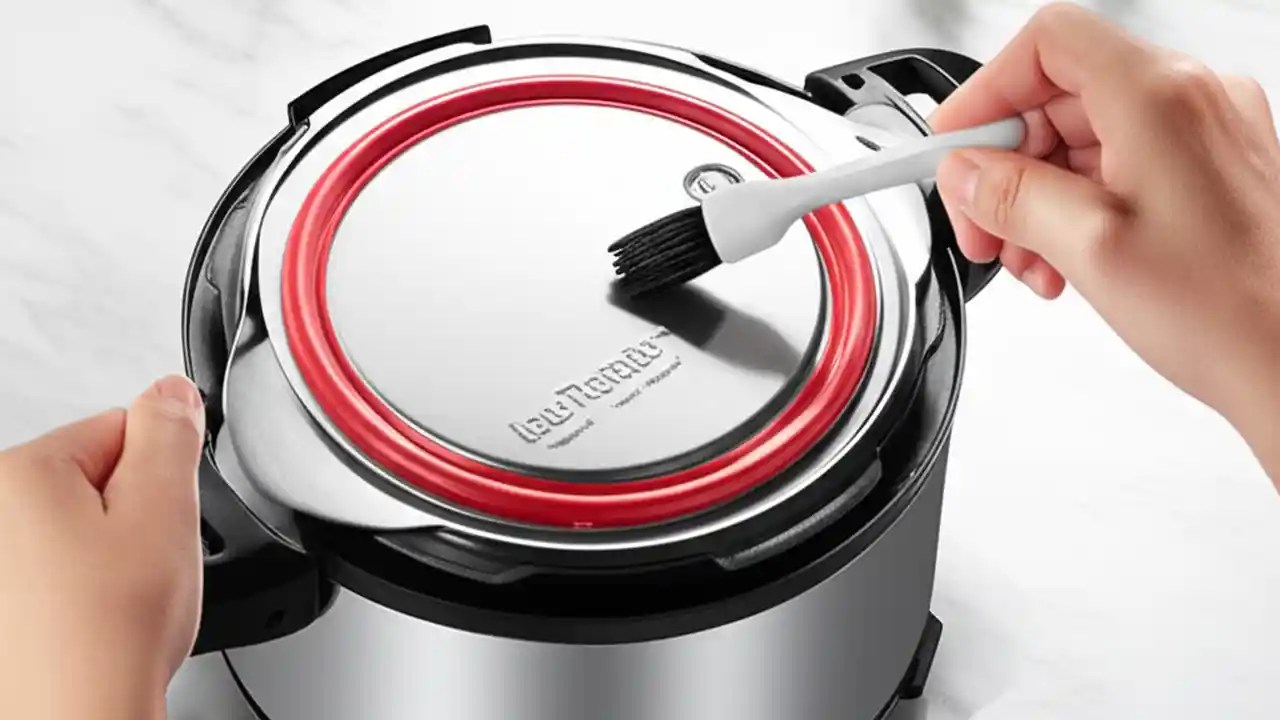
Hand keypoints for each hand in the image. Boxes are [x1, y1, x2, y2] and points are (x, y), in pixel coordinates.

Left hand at [0, 375, 204, 718]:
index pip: (121, 429)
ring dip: (109, 563)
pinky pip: (56, 580)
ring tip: (119, 606)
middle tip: (143, 570)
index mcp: (17, 475)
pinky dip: (82, 599)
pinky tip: (95, 628)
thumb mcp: (164, 511)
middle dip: (133, 520)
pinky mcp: (6, 608)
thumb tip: (170, 392)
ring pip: (79, 536)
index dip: (162, 476)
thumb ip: (171, 436)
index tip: (162, 522)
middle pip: (95, 481)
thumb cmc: (103, 639)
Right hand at [931, 3, 1279, 486]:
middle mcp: (1189, 99)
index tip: (954, 148)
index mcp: (1160, 96)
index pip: (1046, 44)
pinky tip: (1062, 259)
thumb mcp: (1088, 248)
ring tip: (1027, 260)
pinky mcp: (1206, 170)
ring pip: (1081, 138)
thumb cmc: (1230, 312)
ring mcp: (1203, 133)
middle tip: (981, 226)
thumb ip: (1012, 196)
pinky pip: (1116, 166)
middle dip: (1005, 163)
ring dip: (1036, 196)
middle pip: (1057, 96)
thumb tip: (966, 172)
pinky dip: (1075, 206)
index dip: (985, 93)